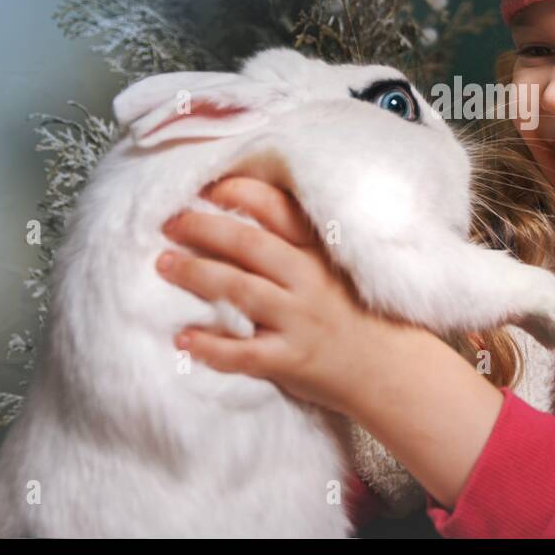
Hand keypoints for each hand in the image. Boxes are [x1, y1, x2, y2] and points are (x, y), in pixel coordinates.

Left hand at [155, 166, 404, 416]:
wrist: (391, 367)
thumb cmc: (358, 313)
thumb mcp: (337, 267)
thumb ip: (299, 244)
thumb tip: (245, 216)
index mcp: (319, 252)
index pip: (278, 209)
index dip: (240, 194)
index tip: (208, 187)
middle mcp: (308, 280)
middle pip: (249, 245)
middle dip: (203, 229)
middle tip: (169, 223)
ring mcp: (299, 319)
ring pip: (240, 290)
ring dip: (197, 274)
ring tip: (163, 264)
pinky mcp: (290, 359)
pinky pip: (244, 352)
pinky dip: (211, 346)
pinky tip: (183, 338)